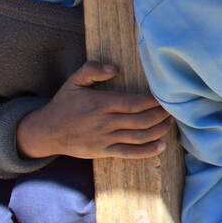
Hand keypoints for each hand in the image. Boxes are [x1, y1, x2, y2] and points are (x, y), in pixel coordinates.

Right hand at [16, 60, 172, 158]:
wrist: (46, 132)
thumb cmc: (63, 104)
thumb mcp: (73, 81)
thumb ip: (92, 69)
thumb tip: (115, 68)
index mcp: (101, 104)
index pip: (136, 103)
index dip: (155, 100)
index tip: (167, 95)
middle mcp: (106, 122)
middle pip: (143, 120)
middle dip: (162, 114)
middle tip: (174, 107)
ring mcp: (106, 139)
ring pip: (140, 137)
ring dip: (159, 130)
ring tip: (170, 122)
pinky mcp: (104, 152)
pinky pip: (130, 153)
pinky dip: (148, 151)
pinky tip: (161, 145)